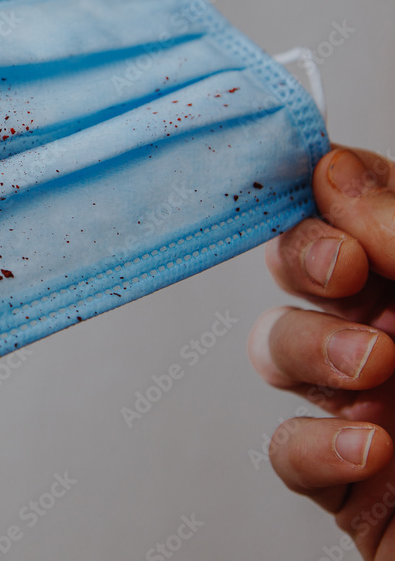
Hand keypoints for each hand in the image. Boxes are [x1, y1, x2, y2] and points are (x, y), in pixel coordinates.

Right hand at [249, 146, 394, 558]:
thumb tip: (333, 169)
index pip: (356, 205)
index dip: (327, 195)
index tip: (334, 199)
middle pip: (300, 269)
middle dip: (304, 261)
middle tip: (345, 274)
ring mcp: (366, 403)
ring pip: (277, 349)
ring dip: (308, 350)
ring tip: (373, 370)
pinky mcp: (347, 480)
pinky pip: (286, 449)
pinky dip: (316, 445)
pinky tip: (372, 449)